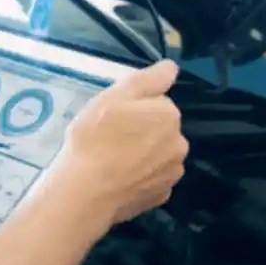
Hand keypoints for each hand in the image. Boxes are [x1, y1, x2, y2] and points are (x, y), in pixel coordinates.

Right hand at [50, 60, 187, 226]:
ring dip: (144, 155)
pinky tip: (120, 180)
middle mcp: (179, 143)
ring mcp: (172, 173)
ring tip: (113, 162)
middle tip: (110, 139)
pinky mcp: (162, 197)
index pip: (156, 102)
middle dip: (142, 131)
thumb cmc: (94, 139)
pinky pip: (153, 179)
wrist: (86, 193)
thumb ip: (148, 80)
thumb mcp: (113, 97)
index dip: (134, 108)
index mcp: (169, 115)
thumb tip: (172, 68)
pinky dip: (141, 177)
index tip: (113, 118)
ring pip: (158, 155)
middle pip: (160, 129)